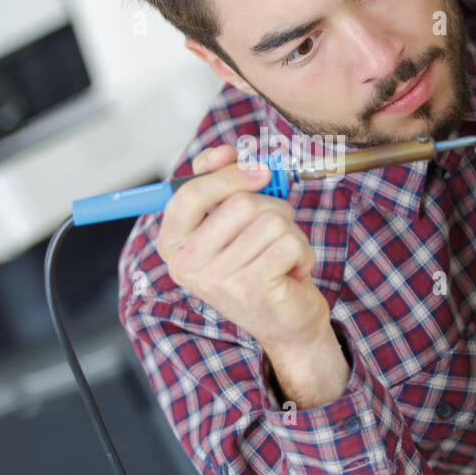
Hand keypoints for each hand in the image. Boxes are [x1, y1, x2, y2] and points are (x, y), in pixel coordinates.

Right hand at [157, 144, 330, 354]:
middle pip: (239, 203)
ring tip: (281, 256)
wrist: (286, 322)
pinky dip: (302, 252)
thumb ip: (221, 184)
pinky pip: (290, 242)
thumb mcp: (233, 223)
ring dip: (290, 232)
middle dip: (271, 207)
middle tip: (275, 231)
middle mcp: (187, 265)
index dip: (227, 174)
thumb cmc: (260, 265)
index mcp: (173, 244)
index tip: (258, 172)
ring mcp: (217, 279)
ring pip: (270, 220)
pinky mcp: (250, 289)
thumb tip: (222, 151)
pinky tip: (291, 272)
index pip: (189, 193)